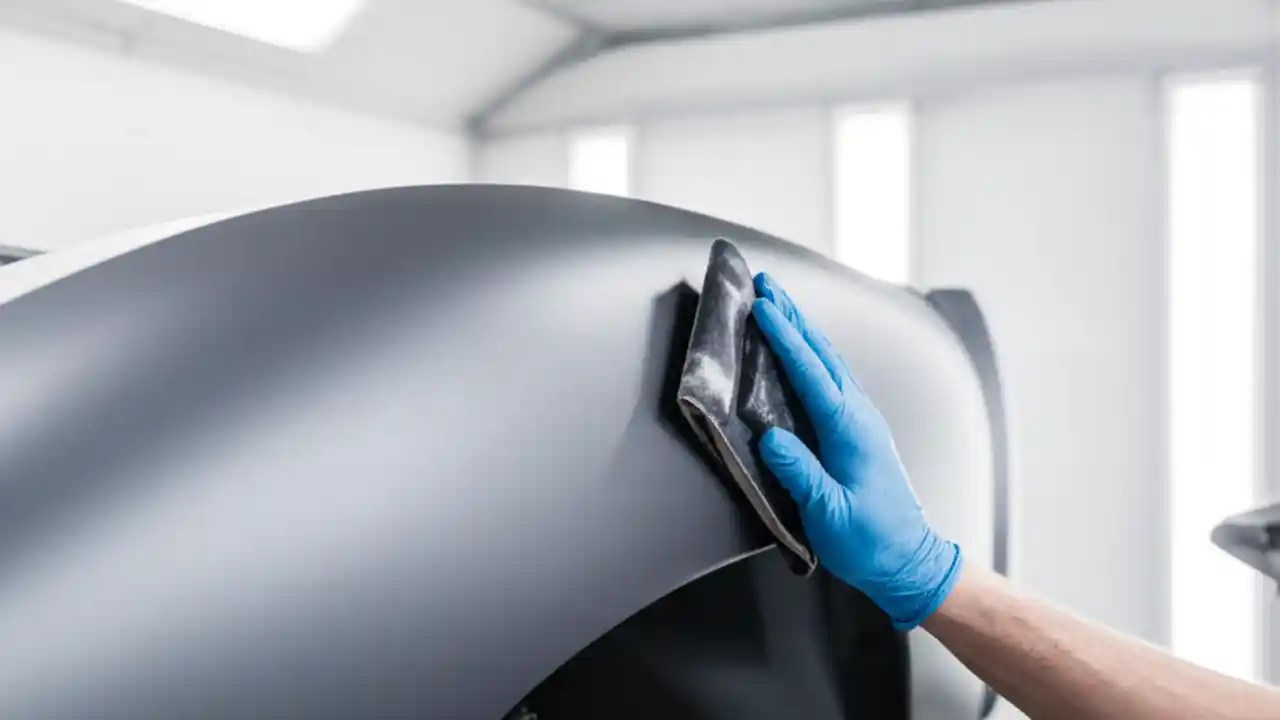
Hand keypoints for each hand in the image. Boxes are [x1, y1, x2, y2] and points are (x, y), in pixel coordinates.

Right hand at [752, 272, 961, 629]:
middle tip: (766, 283)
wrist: (910, 559)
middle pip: (822, 354)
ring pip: (828, 363)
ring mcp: (861, 421)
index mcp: (850, 430)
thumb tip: (771, 438)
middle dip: (793, 316)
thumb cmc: (870, 542)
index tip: (763, 305)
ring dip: (802, 331)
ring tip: (778, 305)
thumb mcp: (830, 514)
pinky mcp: (857, 431)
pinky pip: (830, 380)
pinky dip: (810, 356)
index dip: (785, 337)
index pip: (811, 373)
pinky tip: (799, 353)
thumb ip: (801, 474)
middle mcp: (859, 416)